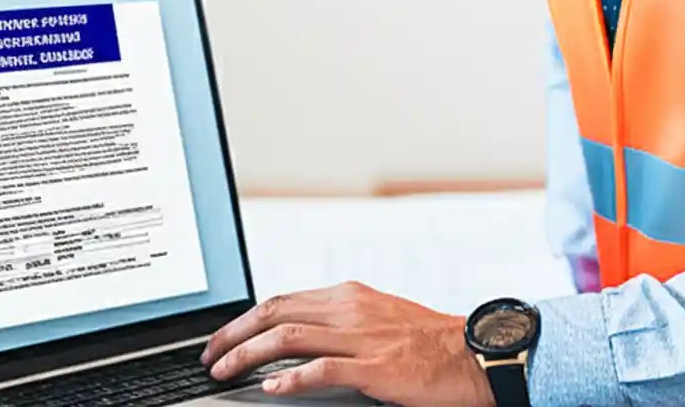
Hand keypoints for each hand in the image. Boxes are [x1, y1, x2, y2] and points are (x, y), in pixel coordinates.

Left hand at [200, 281, 495, 406]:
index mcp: (348, 296)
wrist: (474, 353)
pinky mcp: (375, 367)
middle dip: (234, 335)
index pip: (281, 300)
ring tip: (225, 372)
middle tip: (210, 357)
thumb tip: (299, 335)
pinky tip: (270, 388)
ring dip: (247, 355)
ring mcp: (362, 337)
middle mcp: (349, 309)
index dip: (245, 319)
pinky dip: (291, 379)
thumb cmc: (429, 341)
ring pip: (288, 338)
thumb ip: (340, 323)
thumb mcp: (378, 318)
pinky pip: (322, 370)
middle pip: (274, 312)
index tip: (223, 338)